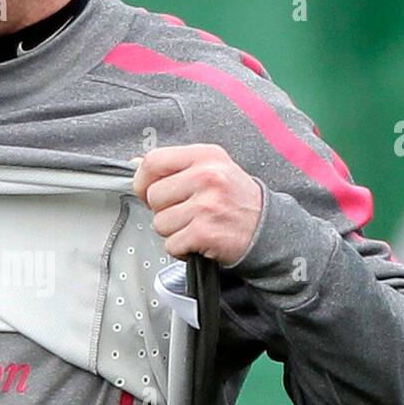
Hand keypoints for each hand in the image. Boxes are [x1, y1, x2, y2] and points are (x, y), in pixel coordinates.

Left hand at [130, 143, 262, 264]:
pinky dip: (181, 248)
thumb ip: (175, 166)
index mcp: (205, 156)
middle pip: (153, 196)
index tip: (148, 191)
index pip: (154, 161)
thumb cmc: (235, 199)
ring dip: (173, 231)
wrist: (267, 228)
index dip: (143, 180)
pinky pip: (171, 244)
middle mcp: (207, 176)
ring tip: (196, 225)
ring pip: (160, 223)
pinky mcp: (205, 232)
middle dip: (163, 209)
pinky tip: (199, 240)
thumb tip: (136, 164)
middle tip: (186, 212)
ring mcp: (207, 205)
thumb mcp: (212, 169)